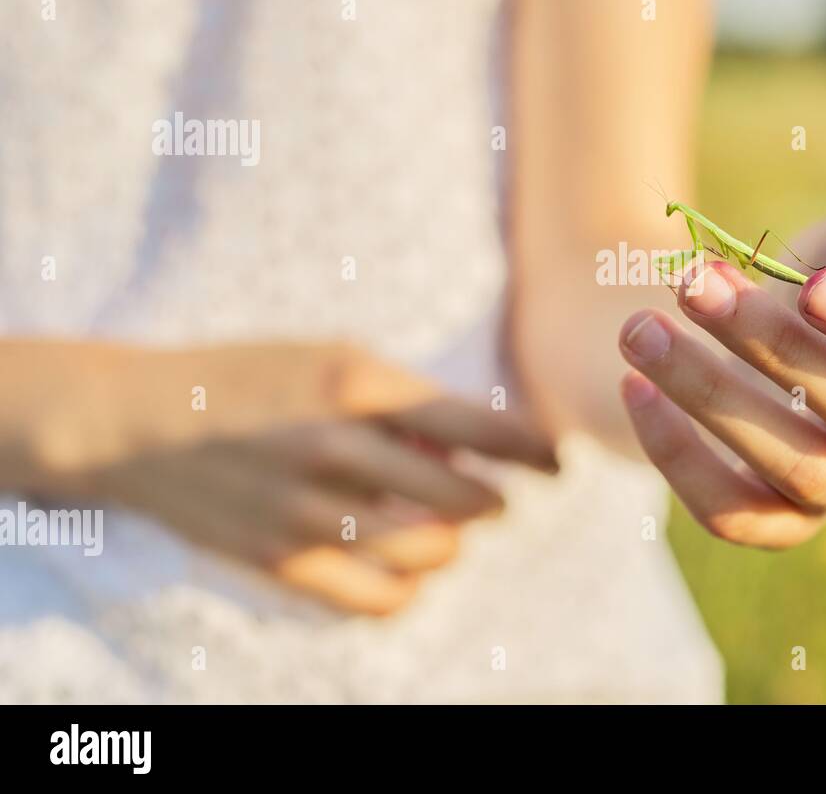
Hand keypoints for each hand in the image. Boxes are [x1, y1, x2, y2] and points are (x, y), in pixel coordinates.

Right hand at [10, 342, 555, 613]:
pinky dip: (410, 586)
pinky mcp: (279, 560)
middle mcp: (335, 448)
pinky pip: (376, 599)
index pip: (479, 425)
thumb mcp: (332, 356)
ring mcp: (305, 511)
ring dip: (455, 540)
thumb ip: (405, 397)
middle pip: (464, 496)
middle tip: (496, 494)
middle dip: (495, 498)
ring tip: (448, 524)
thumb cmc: (250, 376)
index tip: (557, 461)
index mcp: (356, 385)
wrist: (138, 419)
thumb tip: (475, 446)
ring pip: (429, 550)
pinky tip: (409, 564)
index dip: (532, 448)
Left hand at [616, 194, 825, 547]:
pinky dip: (677, 456)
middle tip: (695, 282)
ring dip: (711, 394)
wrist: (752, 318)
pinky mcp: (774, 518)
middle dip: (777, 346)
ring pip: (798, 468)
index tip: (817, 284)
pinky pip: (734, 515)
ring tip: (641, 328)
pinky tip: (634, 385)